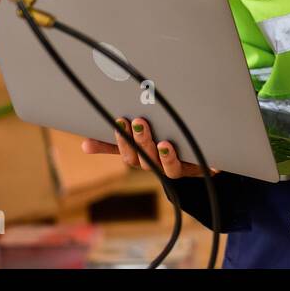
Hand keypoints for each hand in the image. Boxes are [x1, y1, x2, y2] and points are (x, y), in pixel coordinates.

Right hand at [81, 116, 219, 177]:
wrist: (206, 163)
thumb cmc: (169, 149)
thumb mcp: (142, 144)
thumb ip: (116, 144)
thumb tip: (83, 145)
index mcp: (142, 158)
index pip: (125, 152)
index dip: (118, 139)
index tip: (118, 120)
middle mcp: (154, 166)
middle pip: (138, 158)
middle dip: (133, 140)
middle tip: (133, 120)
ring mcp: (171, 169)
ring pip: (155, 163)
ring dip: (147, 146)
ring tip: (144, 126)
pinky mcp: (190, 170)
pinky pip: (177, 168)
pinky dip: (170, 157)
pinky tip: (166, 144)